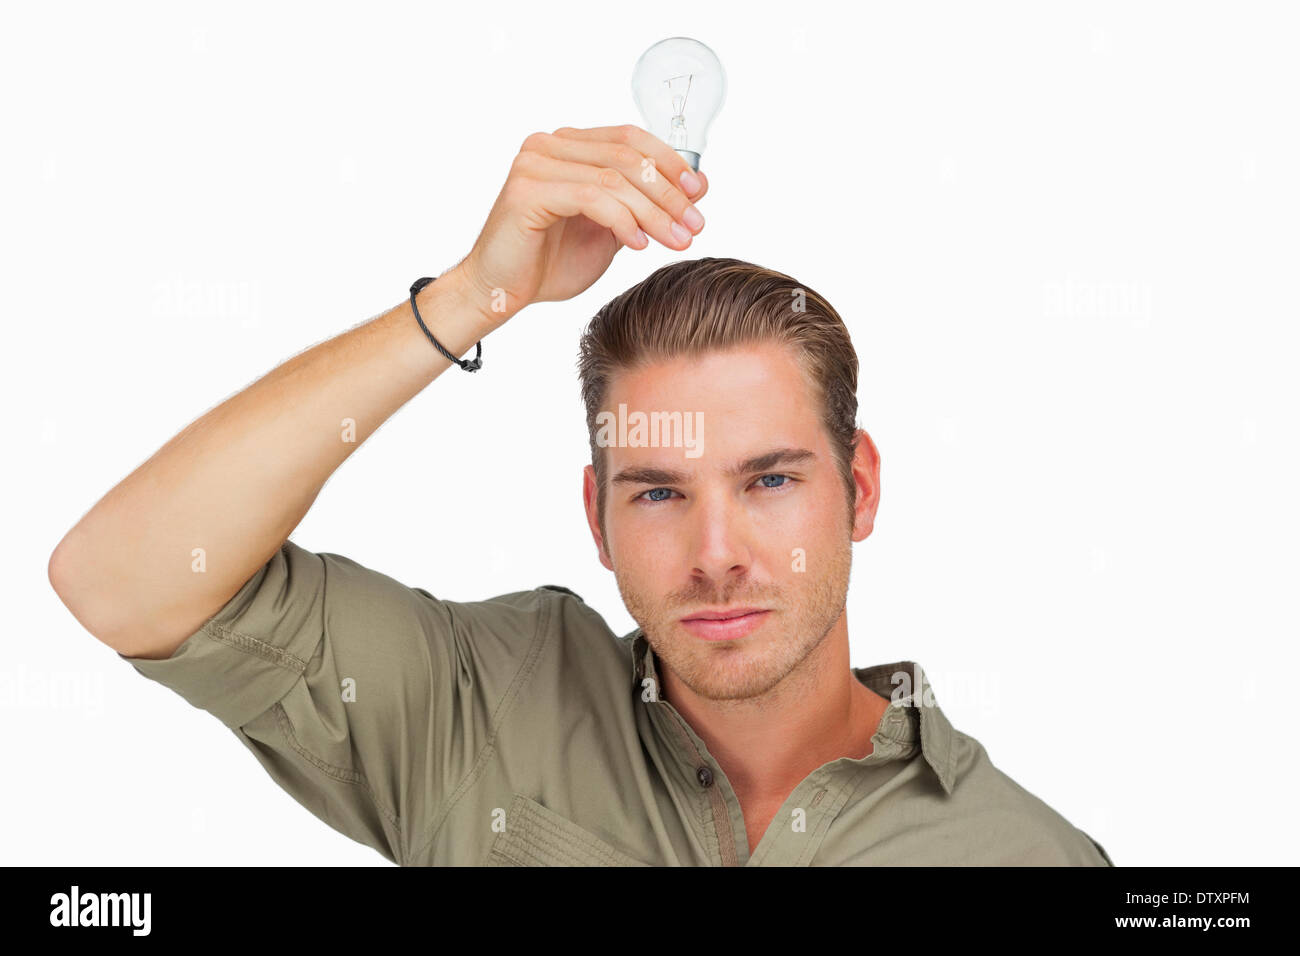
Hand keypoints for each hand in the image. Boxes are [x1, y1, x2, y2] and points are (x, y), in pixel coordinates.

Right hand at [449, 124, 709, 326]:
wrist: (501, 292)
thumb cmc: (549, 264)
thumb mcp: (611, 229)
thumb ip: (642, 204)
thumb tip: (695, 186)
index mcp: (569, 146)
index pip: (630, 137)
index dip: (670, 161)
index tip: (699, 194)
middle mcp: (549, 145)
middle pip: (627, 155)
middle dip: (668, 193)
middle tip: (695, 225)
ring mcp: (535, 163)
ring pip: (614, 178)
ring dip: (653, 212)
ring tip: (677, 240)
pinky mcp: (526, 190)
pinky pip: (591, 198)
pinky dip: (622, 221)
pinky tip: (638, 245)